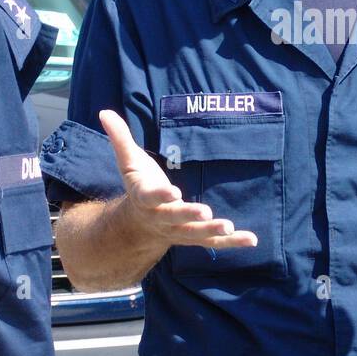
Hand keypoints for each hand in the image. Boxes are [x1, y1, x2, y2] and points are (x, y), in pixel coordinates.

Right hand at [99, 109, 257, 251]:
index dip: (161, 195)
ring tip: (229, 226)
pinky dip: (232, 242)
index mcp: (145, 199)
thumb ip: (120, 139)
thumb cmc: (138, 186)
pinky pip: (215, 242)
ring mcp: (179, 230)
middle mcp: (162, 218)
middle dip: (190, 215)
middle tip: (205, 212)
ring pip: (196, 234)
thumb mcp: (127, 162)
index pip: (151, 198)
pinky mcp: (195, 236)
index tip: (174, 192)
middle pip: (175, 218)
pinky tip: (252, 239)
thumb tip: (104, 113)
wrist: (139, 225)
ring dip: (213, 231)